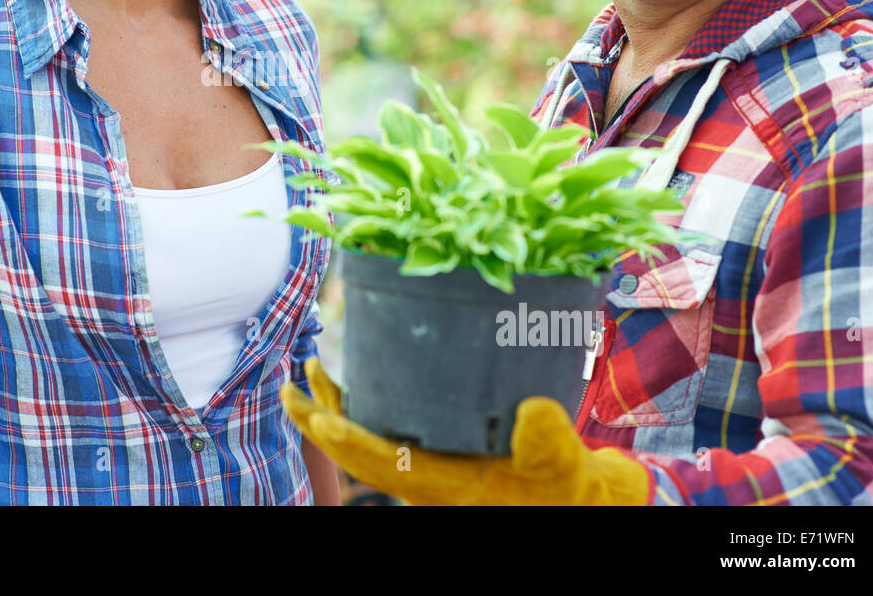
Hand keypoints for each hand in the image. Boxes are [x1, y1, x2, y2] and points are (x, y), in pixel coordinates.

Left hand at [280, 357, 650, 504]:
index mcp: (447, 489)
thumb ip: (550, 445)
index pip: (385, 465)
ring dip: (335, 409)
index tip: (320, 417)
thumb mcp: (567, 469)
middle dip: (321, 420)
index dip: (350, 441)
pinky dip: (366, 406)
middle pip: (359, 453)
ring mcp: (429, 470)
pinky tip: (359, 380)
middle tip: (290, 386)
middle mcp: (427, 481)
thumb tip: (533, 411)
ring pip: (367, 441)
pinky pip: (387, 434)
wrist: (581, 503)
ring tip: (311, 370)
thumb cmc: (571, 491)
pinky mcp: (438, 457)